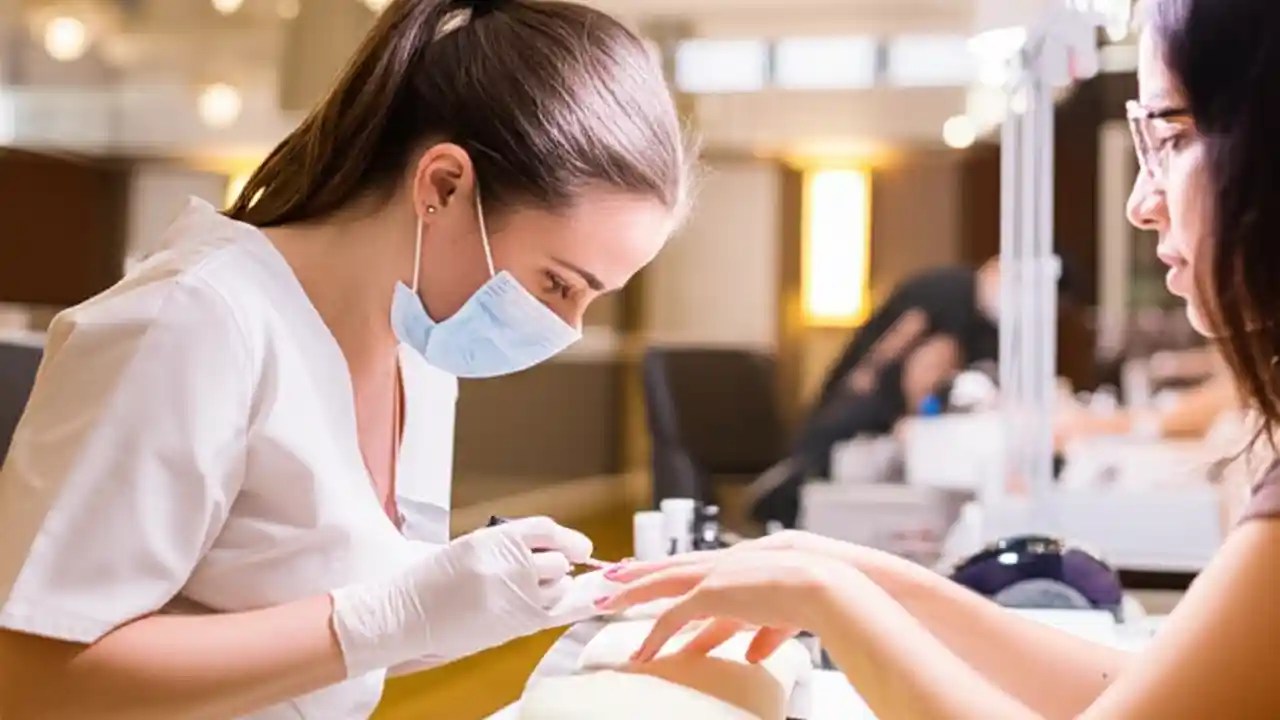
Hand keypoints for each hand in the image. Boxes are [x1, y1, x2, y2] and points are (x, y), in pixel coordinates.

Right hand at [330, 516, 593, 676]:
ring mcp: (512, 595)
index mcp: (490, 539)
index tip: (579, 546)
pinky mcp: (514, 623)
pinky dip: (574, 605)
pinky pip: (559, 611)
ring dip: (555, 588)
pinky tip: (587, 602)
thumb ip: (505, 547)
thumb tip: (549, 551)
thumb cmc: (428, 583)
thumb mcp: (467, 549)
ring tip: (530, 593)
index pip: (544, 529)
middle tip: (544, 574)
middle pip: (557, 560)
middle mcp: (506, 564)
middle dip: (556, 566)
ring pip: (559, 586)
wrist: (402, 617)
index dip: (566, 537)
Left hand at [599, 550, 853, 663]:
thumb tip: (753, 654)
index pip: (697, 566)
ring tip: (606, 600)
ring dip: (631, 592)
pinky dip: (655, 635)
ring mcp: (715, 575)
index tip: (655, 577)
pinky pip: (672, 617)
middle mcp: (724, 565)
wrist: (825, 583)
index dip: (673, 573)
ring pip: (660, 582)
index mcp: (742, 565)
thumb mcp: (786, 618)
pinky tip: (642, 652)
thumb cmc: (817, 593)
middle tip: (613, 575)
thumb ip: (766, 633)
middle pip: (671, 567)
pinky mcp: (710, 593)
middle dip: (641, 572)